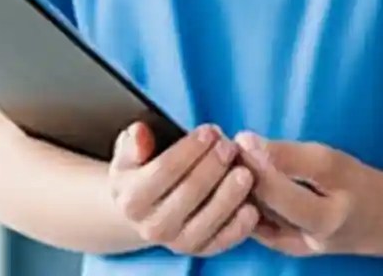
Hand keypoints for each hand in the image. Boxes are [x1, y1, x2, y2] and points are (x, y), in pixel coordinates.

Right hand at [108, 122, 259, 255]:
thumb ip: (133, 142)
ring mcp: (177, 242)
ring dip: (229, 195)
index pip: (164, 171)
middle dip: (213, 166)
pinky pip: (222, 240)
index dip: (190, 150)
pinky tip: (252, 206)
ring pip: (207, 219)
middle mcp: (152, 227)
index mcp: (131, 200)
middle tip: (230, 146)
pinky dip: (239, 226)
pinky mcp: (200, 251)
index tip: (210, 131)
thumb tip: (140, 132)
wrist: (145, 211)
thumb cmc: (143, 172)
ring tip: (245, 171)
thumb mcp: (129, 155)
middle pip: (189, 193)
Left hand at [235, 132, 381, 256]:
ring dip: (237, 186)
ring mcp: (292, 248)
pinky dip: (243, 198)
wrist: (375, 222)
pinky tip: (236, 179)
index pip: (282, 192)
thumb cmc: (355, 184)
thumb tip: (244, 141)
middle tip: (230, 147)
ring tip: (231, 159)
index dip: (259, 163)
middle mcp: (306, 241)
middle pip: (262, 206)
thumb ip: (288, 155)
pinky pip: (253, 222)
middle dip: (243, 174)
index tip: (241, 137)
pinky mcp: (281, 247)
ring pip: (253, 216)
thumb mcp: (330, 161)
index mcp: (326, 220)